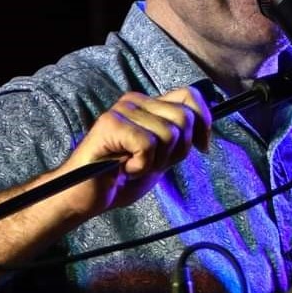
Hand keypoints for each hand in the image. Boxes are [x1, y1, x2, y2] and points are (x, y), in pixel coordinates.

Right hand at [61, 86, 211, 216]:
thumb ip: (178, 140)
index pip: (190, 96)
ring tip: (134, 167)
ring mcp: (122, 110)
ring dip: (156, 162)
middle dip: (177, 151)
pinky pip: (147, 145)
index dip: (203, 122)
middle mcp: (135, 101)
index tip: (202, 147)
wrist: (87, 197)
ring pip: (168, 134)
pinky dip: (141, 167)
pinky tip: (124, 169)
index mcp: (148, 105)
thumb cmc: (121, 179)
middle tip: (151, 164)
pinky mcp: (111, 124)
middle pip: (184, 118)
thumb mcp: (161, 157)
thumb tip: (204, 130)